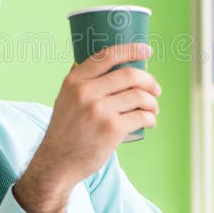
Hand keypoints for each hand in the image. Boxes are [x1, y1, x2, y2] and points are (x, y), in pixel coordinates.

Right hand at [13, 43, 159, 212]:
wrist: (58, 162)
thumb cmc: (66, 130)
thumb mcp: (65, 99)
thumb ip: (82, 82)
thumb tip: (108, 64)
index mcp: (74, 81)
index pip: (107, 56)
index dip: (131, 50)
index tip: (147, 50)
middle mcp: (86, 92)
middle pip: (129, 75)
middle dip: (149, 81)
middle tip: (155, 89)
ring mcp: (99, 110)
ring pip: (139, 96)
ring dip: (152, 102)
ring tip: (153, 109)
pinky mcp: (112, 129)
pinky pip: (141, 116)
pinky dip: (151, 118)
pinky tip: (150, 121)